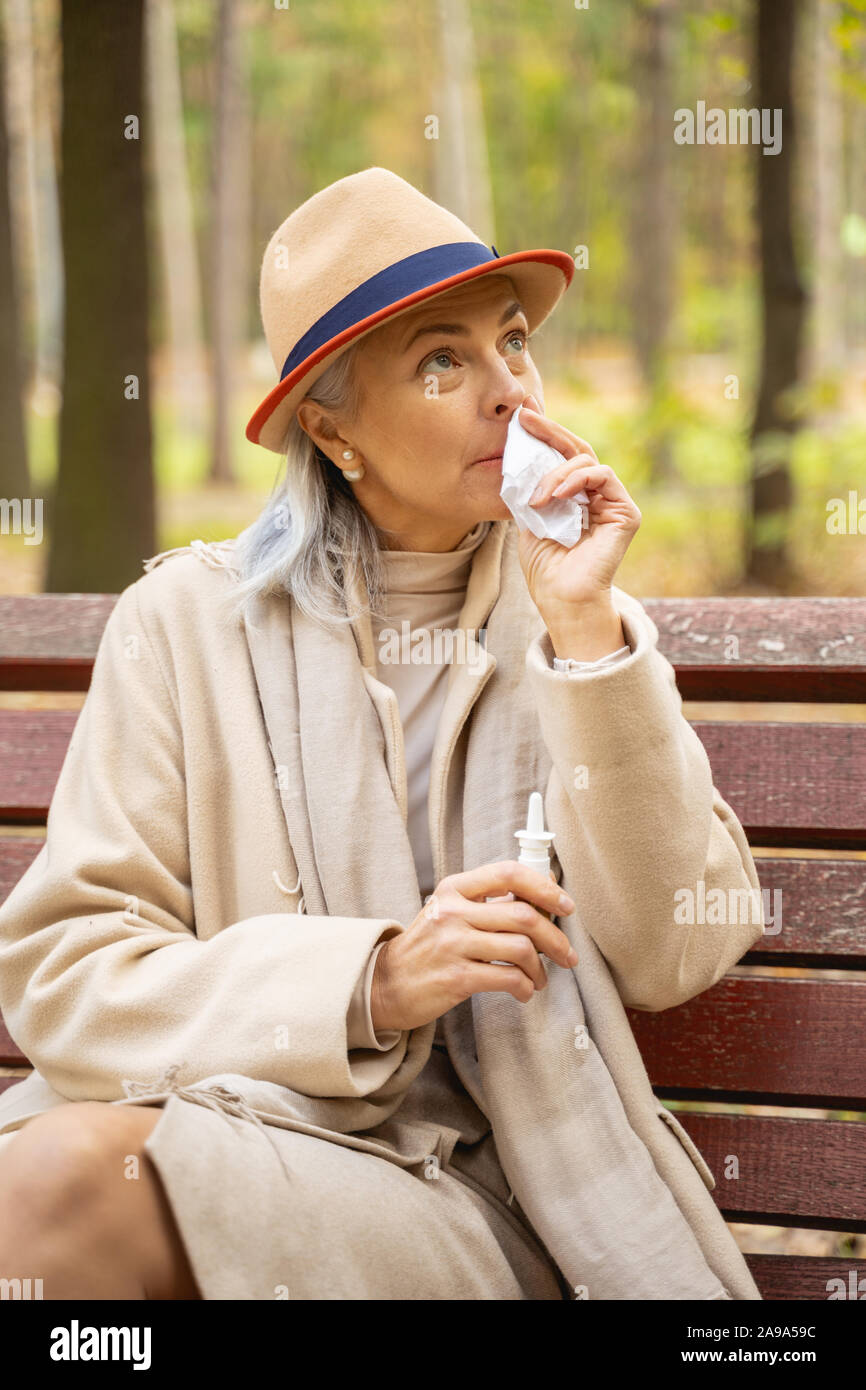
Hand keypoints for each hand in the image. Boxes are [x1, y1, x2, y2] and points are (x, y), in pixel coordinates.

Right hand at [370, 860, 578, 1033]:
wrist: (385, 983)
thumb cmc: (428, 947)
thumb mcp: (451, 911)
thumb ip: (491, 902)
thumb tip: (545, 889)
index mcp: (455, 889)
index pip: (509, 873)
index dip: (545, 887)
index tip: (565, 905)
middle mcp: (453, 911)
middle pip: (524, 915)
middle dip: (555, 938)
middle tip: (567, 954)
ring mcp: (453, 944)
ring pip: (521, 948)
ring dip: (541, 968)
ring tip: (540, 978)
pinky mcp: (456, 977)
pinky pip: (508, 978)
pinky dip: (525, 987)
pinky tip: (524, 991)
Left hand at [514, 394, 640, 622]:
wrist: (561, 599)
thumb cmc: (545, 568)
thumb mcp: (528, 518)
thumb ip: (531, 486)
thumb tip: (518, 450)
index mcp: (574, 496)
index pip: (560, 456)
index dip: (543, 433)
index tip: (521, 413)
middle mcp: (596, 495)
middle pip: (575, 449)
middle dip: (548, 430)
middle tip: (524, 416)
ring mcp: (613, 502)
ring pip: (585, 461)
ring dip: (555, 472)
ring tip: (537, 498)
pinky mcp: (626, 512)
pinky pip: (603, 475)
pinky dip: (577, 478)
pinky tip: (556, 495)